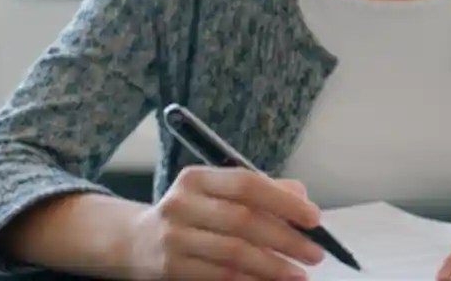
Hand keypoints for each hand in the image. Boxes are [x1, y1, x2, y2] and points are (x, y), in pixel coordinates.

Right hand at [125, 166, 324, 279]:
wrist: (135, 243)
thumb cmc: (193, 214)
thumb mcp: (217, 193)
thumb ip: (261, 191)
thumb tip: (302, 199)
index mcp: (196, 179)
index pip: (246, 184)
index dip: (284, 201)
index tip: (314, 218)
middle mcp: (180, 205)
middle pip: (243, 221)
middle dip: (286, 240)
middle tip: (315, 253)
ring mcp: (173, 239)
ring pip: (233, 254)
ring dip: (273, 267)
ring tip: (299, 274)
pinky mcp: (171, 270)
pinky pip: (220, 277)